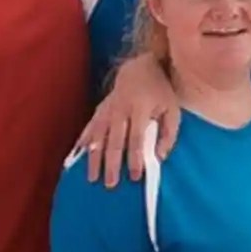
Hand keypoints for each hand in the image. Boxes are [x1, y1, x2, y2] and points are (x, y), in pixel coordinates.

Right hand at [75, 55, 180, 186]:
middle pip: (114, 140)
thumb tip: (160, 157)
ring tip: (92, 178)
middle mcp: (121, 109)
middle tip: (111, 184)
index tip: (135, 176)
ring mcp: (107, 109)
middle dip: (112, 164)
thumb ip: (169, 134)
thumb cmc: (160, 91)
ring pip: (98, 137)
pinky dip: (83, 143)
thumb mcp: (172, 109)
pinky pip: (89, 128)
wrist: (140, 67)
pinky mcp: (99, 110)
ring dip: (94, 158)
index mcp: (140, 108)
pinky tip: (78, 157)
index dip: (135, 157)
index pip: (137, 138)